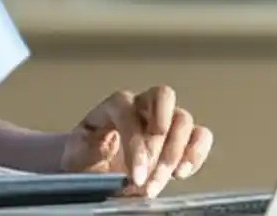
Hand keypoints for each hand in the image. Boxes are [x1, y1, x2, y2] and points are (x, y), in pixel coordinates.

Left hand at [59, 86, 212, 197]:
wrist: (96, 170)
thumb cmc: (86, 159)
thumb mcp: (76, 154)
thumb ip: (86, 147)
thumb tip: (109, 142)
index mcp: (113, 105)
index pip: (127, 109)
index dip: (134, 142)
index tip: (136, 174)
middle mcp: (141, 105)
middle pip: (163, 96)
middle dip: (162, 135)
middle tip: (155, 168)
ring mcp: (164, 119)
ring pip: (183, 119)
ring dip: (176, 154)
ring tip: (160, 181)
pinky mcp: (181, 137)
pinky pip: (201, 135)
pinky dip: (196, 154)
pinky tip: (180, 173)